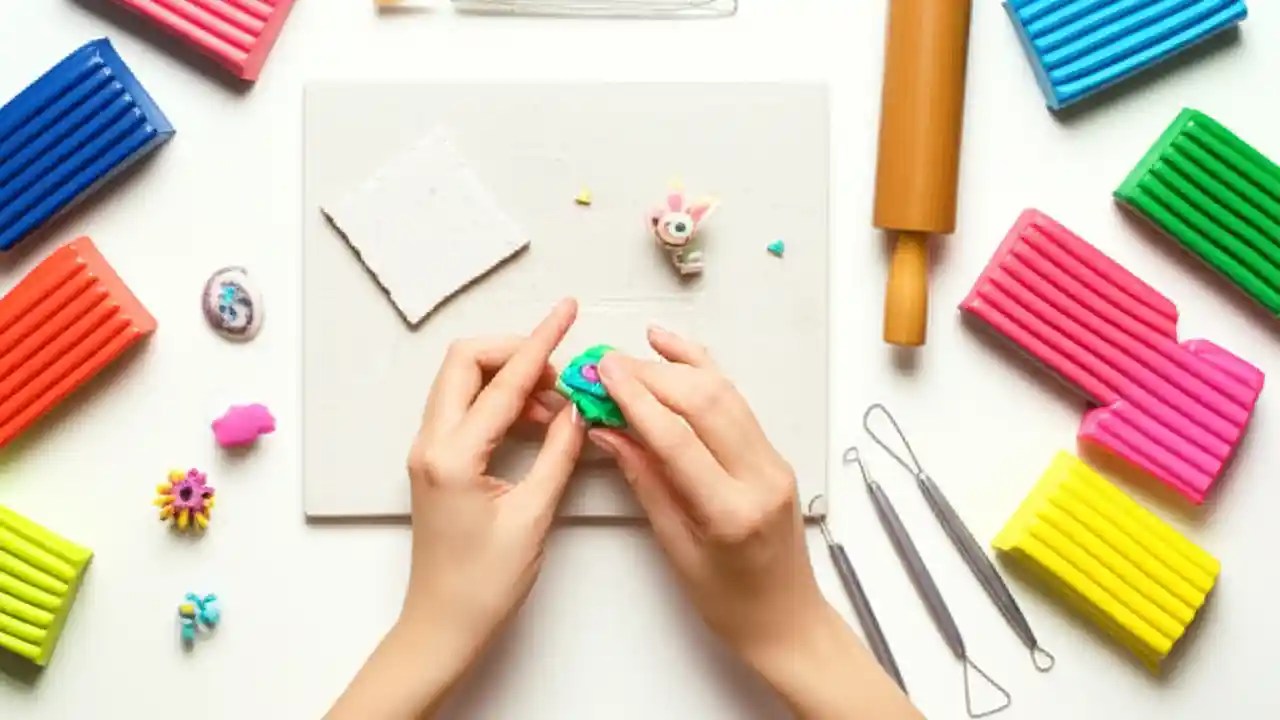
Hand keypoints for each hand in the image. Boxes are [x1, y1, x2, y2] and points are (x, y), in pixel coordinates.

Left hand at [327, 299, 584, 719]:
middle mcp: (431, 444)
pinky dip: (501, 402)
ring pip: (464, 382)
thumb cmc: (482, 585)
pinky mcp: (437, 461)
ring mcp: (429, 451)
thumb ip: (559, 454)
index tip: (565, 313)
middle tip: (561, 368)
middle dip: (516, 351)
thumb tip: (579, 411)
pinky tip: (537, 423)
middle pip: (467, 361)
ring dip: (511, 379)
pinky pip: (466, 409)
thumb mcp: (533, 516)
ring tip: (558, 405)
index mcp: (452, 456)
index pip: (503, 381)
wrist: (443, 625)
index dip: (541, 343)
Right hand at [590, 327, 918, 719]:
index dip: (636, 398)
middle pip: (703, 402)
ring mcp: (774, 464)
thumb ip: (646, 482)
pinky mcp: (775, 456)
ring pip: (725, 393)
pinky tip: (679, 356)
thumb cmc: (734, 603)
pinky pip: (738, 404)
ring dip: (676, 367)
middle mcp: (760, 479)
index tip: (604, 372)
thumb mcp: (676, 549)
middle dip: (650, 375)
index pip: (677, 437)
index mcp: (732, 512)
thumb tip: (612, 433)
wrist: (787, 622)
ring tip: (633, 354)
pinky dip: (705, 375)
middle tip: (606, 364)